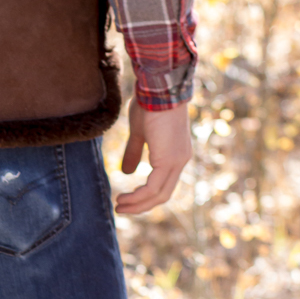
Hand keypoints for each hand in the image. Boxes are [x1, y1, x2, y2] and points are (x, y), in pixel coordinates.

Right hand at [115, 98, 190, 214]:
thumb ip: (134, 152)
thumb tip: (126, 172)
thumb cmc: (149, 105)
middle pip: (163, 194)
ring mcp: (177, 162)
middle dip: (141, 205)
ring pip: (160, 194)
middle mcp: (180, 161)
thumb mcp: (139, 132)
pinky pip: (154, 187)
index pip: (163, 183)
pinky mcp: (169, 161)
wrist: (159, 90)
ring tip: (119, 206)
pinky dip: (139, 196)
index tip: (129, 199)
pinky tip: (125, 198)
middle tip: (122, 208)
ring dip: (138, 204)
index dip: (146, 195)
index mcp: (175, 154)